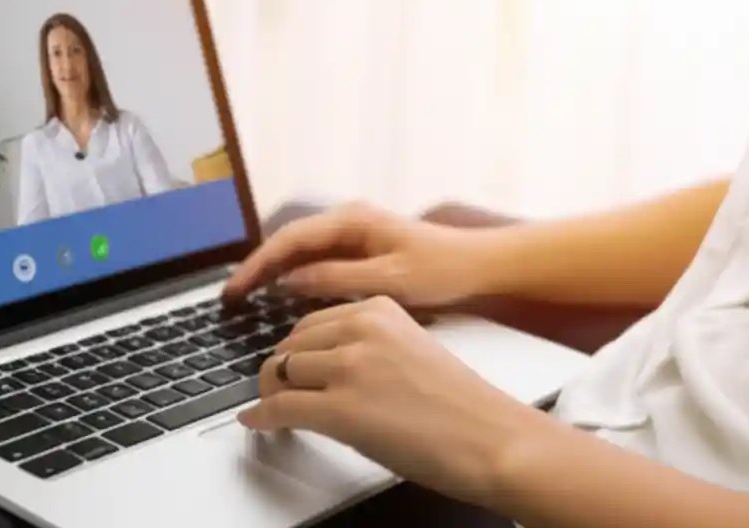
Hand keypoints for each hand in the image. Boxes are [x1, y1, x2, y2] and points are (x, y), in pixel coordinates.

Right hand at [224, 202, 490, 306]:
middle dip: (258, 267)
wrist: (480, 266)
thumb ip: (336, 278)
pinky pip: (318, 260)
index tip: (235, 290)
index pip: (289, 239)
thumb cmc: (442, 270)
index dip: (257, 265)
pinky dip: (296, 276)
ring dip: (274, 272)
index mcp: (352, 220)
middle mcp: (348, 220)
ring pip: (301, 251)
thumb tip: (289, 281)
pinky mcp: (362, 250)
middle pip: (289, 241)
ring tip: (248, 298)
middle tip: (231, 297)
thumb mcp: (388, 281)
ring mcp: (355, 234)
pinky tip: (285, 296)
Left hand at [236, 296, 547, 505]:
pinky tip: (257, 423)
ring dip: (270, 395)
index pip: (312, 322)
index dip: (295, 349)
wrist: (491, 439)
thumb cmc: (461, 406)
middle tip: (276, 392)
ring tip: (272, 410)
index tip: (288, 364)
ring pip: (279, 373)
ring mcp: (349, 368)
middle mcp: (361, 329)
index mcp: (380, 309)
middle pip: (289, 344)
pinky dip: (261, 417)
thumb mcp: (411, 349)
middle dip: (279, 371)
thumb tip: (323, 364)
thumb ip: (369, 344)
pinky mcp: (341, 410)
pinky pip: (280, 409)